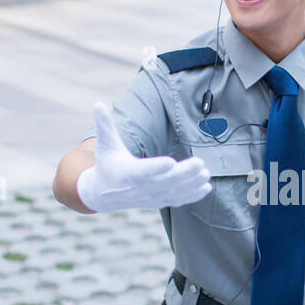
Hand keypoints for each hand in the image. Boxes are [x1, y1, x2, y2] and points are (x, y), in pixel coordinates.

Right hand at [76, 102, 211, 213]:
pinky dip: (193, 195)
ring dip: (192, 184)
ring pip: (174, 192)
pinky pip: (178, 200)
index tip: (170, 162)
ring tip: (206, 172)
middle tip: (200, 163)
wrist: (105, 194)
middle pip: (165, 182)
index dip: (156, 168)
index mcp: (128, 173)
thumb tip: (98, 103)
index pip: (143, 171)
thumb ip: (104, 125)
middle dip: (184, 174)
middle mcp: (141, 188)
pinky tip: (206, 187)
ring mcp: (151, 196)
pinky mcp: (159, 201)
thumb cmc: (107, 164)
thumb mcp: (105, 145)